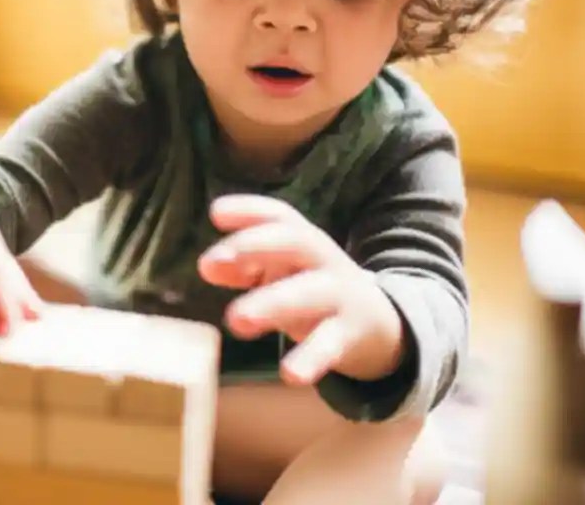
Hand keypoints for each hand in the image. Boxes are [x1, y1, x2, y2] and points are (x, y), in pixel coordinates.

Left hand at [198, 194, 404, 385]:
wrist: (378, 324)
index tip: (215, 214)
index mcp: (303, 240)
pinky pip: (329, 345)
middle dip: (253, 247)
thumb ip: (242, 267)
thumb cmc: (310, 290)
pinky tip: (289, 374)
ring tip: (236, 320)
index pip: (279, 216)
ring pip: (309, 292)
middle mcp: (323, 260)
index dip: (248, 211)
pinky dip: (309, 358)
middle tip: (206, 264)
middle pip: (295, 241)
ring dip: (270, 303)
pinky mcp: (349, 334)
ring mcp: (339, 295)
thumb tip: (208, 267)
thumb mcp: (278, 273)